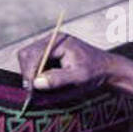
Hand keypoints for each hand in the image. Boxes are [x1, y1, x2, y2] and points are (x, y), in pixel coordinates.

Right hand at [16, 32, 132, 95]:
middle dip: (27, 72)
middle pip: (26, 54)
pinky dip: (34, 73)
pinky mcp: (49, 52)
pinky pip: (33, 62)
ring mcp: (49, 45)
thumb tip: (37, 82)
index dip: (29, 72)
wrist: (106, 68)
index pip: (33, 54)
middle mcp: (51, 39)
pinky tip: (44, 83)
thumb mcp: (79, 77)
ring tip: (38, 89)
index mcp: (58, 41)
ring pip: (27, 58)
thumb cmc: (95, 72)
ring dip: (30, 73)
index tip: (30, 90)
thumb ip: (58, 79)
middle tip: (32, 92)